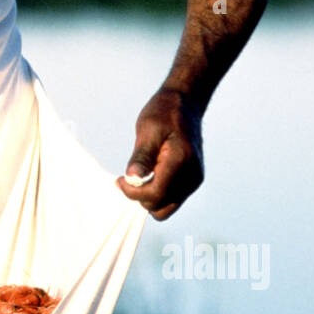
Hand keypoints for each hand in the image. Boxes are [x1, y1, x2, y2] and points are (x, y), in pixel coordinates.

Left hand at [115, 87, 203, 221]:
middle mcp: (192, 176)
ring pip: (166, 208)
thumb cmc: (164, 113)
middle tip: (125, 178)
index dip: (133, 193)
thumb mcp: (148, 129)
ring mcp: (194, 180)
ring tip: (138, 177)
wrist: (185, 105)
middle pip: (161, 206)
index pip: (156, 193)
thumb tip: (132, 179)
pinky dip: (157, 194)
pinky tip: (148, 177)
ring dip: (149, 198)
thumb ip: (142, 156)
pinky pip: (172, 200)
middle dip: (140, 197)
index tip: (119, 180)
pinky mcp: (192, 182)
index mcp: (181, 161)